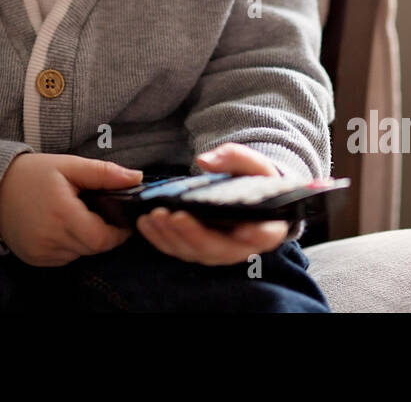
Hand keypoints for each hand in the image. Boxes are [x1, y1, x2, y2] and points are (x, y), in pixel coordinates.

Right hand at [0, 153, 141, 266]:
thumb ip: (105, 173)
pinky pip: (64, 258)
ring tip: (76, 215)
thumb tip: (137, 177)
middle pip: (93, 247)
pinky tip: (60, 225)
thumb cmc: (33, 173)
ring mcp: (40, 252)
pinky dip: (69, 245)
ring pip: (79, 254)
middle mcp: (50, 238)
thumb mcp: (69, 165)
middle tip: (98, 212)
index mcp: (62, 214)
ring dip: (85, 239)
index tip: (122, 219)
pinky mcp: (34, 258)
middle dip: (102, 233)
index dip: (118, 232)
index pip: (102, 238)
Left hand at [135, 143, 289, 265]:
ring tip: (154, 216)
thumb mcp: (253, 164)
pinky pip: (177, 249)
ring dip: (172, 236)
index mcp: (265, 227)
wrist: (249, 198)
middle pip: (218, 248)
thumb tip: (205, 162)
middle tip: (174, 215)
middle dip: (195, 234)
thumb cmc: (256, 182)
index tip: (241, 228)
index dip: (253, 234)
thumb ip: (235, 158)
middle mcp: (241, 247)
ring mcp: (217, 252)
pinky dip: (160, 238)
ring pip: (194, 251)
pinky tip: (145, 223)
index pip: (262, 234)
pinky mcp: (197, 250)